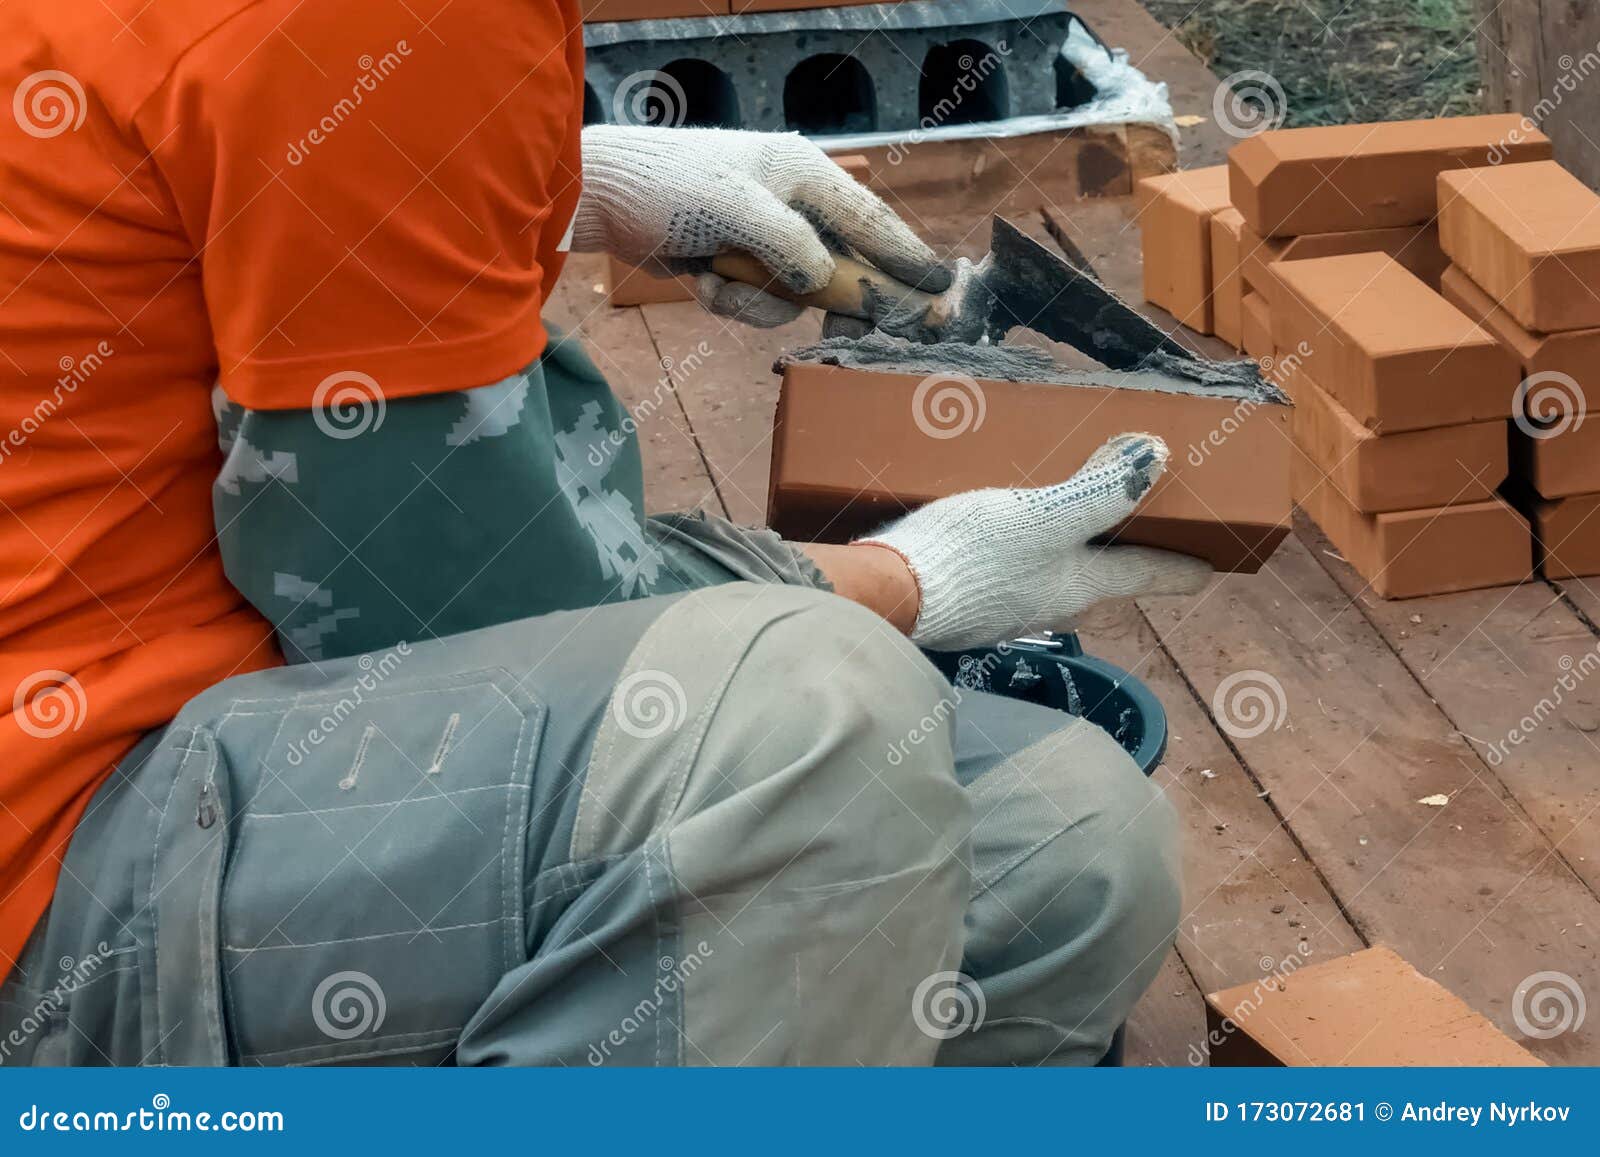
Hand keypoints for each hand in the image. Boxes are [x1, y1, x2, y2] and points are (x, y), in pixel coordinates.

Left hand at [574, 125, 950, 327]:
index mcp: (804, 174)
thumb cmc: (669, 187)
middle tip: (847, 331)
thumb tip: (822, 281)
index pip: (872, 220)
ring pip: (798, 295)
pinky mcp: (742, 265)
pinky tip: (700, 282)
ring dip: (759, 301)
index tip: (941, 290)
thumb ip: (787, 244)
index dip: (908, 257)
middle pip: (844, 265)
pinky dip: (731, 301)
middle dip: (832, 299)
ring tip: (718, 281)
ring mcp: (768, 238)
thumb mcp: (735, 208)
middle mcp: (795, 205)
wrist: (604, 200)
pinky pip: (760, 302)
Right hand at [855, 434, 1212, 650]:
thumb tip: (1156, 458)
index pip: (1145, 574)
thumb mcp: (1043, 516)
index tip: (1210, 569)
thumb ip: (1099, 491)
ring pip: (1054, 572)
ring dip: (1068, 547)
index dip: (1180, 566)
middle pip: (1101, 574)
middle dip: (1120, 550)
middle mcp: (1052, 603)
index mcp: (1080, 584)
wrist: (892, 596)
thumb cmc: (975, 559)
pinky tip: (999, 531)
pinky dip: (1021, 549)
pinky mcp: (969, 601)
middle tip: (1135, 523)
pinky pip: (1011, 570)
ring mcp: (1009, 608)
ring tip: (1064, 515)